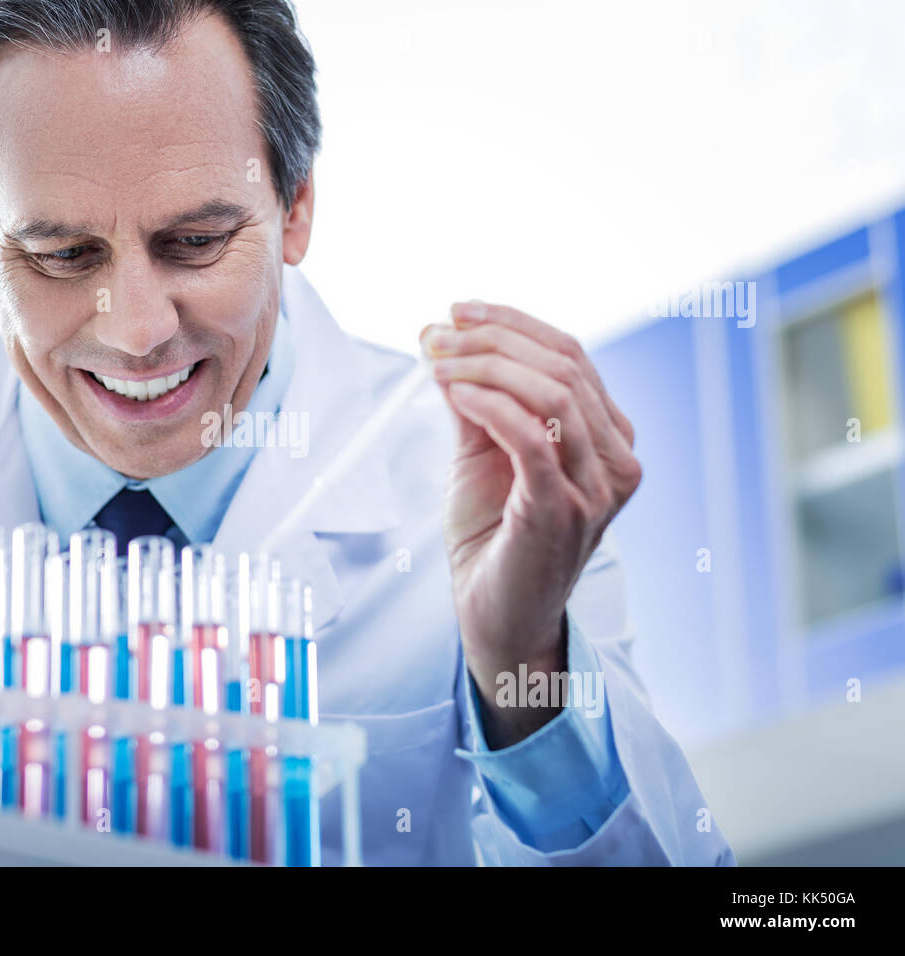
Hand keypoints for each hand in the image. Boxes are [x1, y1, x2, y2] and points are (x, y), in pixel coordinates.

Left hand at [421, 301, 641, 746]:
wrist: (494, 614)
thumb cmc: (492, 536)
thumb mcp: (481, 454)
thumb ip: (473, 399)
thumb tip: (438, 338)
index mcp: (608, 437)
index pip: (570, 355)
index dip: (513, 323)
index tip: (457, 310)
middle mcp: (617, 459)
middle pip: (564, 366)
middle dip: (494, 339)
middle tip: (437, 334)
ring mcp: (598, 488)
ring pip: (553, 394)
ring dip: (486, 366)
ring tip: (436, 361)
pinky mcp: (564, 511)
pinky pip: (532, 438)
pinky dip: (491, 404)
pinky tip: (456, 392)